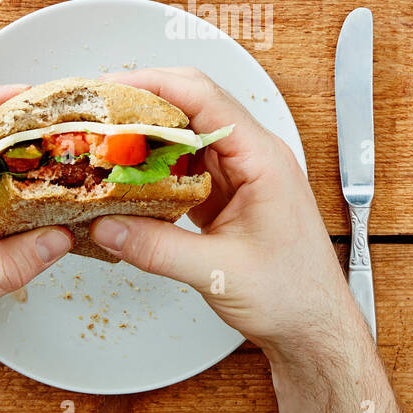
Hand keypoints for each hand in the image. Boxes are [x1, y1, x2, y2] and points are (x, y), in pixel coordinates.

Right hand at [89, 68, 412, 412]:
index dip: (156, 85)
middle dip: (144, 103)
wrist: (314, 327)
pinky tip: (127, 176)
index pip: (205, 98)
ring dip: (147, 135)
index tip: (113, 88)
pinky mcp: (229, 193)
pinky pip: (187, 165)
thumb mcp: (217, 272)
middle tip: (98, 111)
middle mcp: (254, 156)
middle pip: (194, 106)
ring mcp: (242, 174)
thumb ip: (157, 248)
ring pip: (188, 135)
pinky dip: (156, 166)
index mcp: (262, 159)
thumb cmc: (291, 295)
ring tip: (103, 140)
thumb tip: (105, 225)